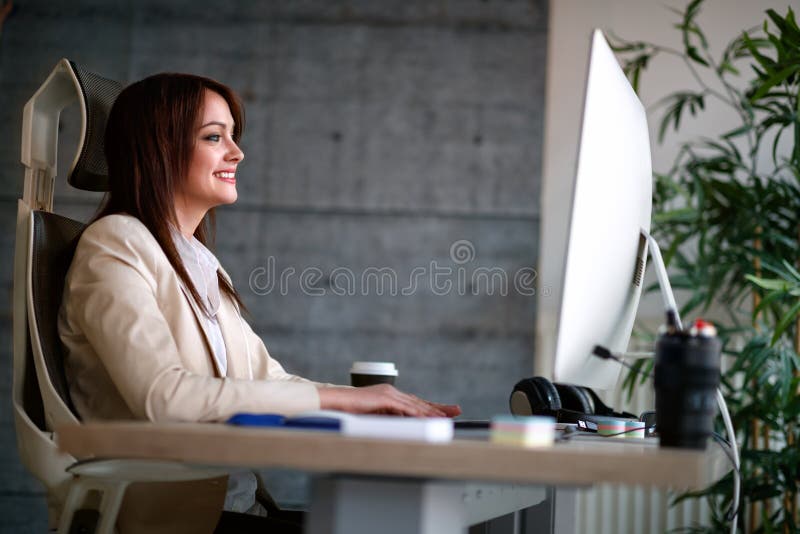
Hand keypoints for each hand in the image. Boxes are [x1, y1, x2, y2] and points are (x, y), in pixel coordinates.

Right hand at [317, 384, 461, 417]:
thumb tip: (401, 427)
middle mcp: (392, 392)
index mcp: (389, 396)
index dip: (431, 407)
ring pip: (416, 405)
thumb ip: (386, 418)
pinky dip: (419, 414)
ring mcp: (389, 394)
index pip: (415, 403)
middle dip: (439, 407)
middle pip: (420, 402)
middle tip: (456, 411)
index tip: (446, 411)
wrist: (333, 401)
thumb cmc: (348, 410)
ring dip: (433, 412)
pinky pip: (406, 408)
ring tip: (447, 417)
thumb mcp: (372, 416)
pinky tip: (429, 419)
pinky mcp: (385, 398)